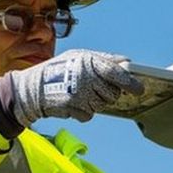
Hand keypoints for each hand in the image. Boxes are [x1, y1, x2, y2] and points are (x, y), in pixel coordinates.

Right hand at [10, 49, 144, 124]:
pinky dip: (84, 112)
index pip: (115, 72)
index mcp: (88, 61)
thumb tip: (126, 61)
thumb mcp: (78, 56)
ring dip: (95, 103)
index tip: (140, 89)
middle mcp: (85, 76)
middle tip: (96, 89)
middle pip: (112, 93)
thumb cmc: (58, 69)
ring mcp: (79, 92)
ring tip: (81, 94)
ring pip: (102, 105)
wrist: (32, 89)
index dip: (130, 82)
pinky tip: (74, 103)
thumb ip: (103, 59)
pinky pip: (89, 115)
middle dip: (108, 94)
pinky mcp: (73, 107)